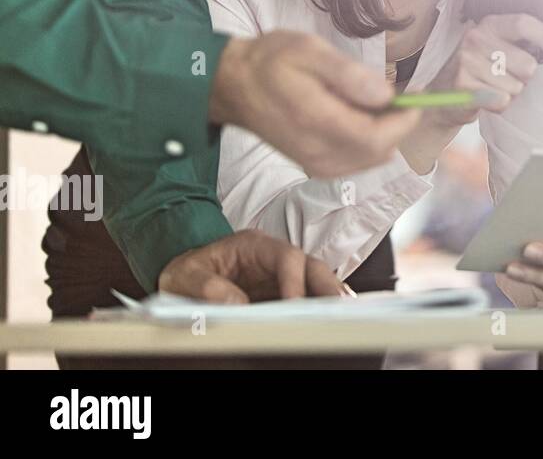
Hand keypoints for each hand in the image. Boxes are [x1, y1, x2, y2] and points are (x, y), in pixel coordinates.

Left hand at [158, 229, 343, 302]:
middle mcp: (272, 256)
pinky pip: (305, 293)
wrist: (182, 277)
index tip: (294, 302)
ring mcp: (278, 274)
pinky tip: (331, 313)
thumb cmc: (185, 272)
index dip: (294, 279)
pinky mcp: (279, 291)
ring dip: (328, 292)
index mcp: (252, 245)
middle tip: (339, 304)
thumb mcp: (184, 276)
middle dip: (326, 283)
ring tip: (344, 311)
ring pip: (313, 278)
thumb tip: (235, 302)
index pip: (285, 256)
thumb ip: (206, 286)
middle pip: (308, 264)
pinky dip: (318, 302)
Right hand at [210, 32, 420, 176]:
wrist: (233, 86)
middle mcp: (317, 152)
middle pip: (377, 153)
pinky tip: (363, 119)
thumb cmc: (271, 61)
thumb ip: (349, 75)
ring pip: (369, 161)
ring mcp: (314, 163)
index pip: (375, 139)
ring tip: (380, 104)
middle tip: (401, 97)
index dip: (403, 122)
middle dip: (398, 127)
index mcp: (316, 121)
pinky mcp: (313, 166)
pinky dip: (369, 145)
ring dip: (385, 136)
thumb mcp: (310, 51)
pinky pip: (355, 163)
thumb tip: (386, 95)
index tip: (415, 98)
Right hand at [421, 14, 542, 130]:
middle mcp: (476, 38)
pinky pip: (501, 101)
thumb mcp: (497, 47)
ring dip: (511, 93)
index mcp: (490, 24)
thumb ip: (523, 44)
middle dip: (525, 77)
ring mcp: (467, 61)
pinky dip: (500, 105)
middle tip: (509, 77)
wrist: (443, 92)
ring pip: (516, 86)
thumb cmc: (479, 69)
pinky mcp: (463, 85)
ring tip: (494, 88)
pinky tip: (487, 98)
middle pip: (527, 64)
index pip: (523, 24)